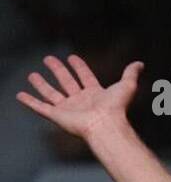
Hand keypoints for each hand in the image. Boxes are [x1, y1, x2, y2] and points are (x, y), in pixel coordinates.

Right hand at [17, 55, 141, 141]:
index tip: (71, 57)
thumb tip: (140, 63)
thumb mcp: (126, 86)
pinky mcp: (57, 116)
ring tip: (32, 74)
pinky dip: (30, 101)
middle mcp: (81, 101)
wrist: (105, 124)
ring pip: (51, 93)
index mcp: (95, 94)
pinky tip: (21, 95)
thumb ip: (131, 74)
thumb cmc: (116, 107)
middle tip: (48, 58)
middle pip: (66, 82)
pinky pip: (40, 107)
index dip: (79, 67)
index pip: (85, 77)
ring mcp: (68, 109)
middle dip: (58, 70)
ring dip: (41, 84)